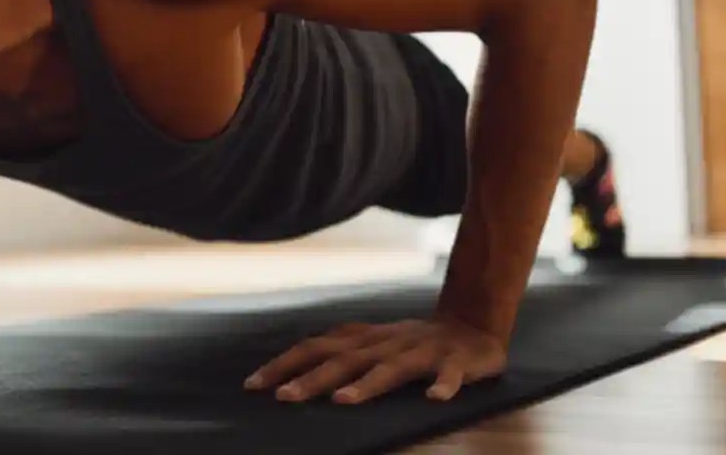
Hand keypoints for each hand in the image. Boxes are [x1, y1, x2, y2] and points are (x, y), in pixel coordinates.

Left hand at [244, 317, 505, 404]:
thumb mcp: (371, 342)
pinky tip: (434, 398)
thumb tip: (289, 373)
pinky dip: (444, 385)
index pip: (316, 348)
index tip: (253, 385)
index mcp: (364, 339)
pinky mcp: (457, 362)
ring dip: (368, 384)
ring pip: (391, 368)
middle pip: (345, 359)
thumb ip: (338, 353)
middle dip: (313, 378)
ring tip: (343, 401)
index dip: (284, 364)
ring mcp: (422, 352)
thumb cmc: (411, 342)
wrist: (472, 324)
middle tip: (284, 397)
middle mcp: (387, 343)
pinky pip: (451, 374)